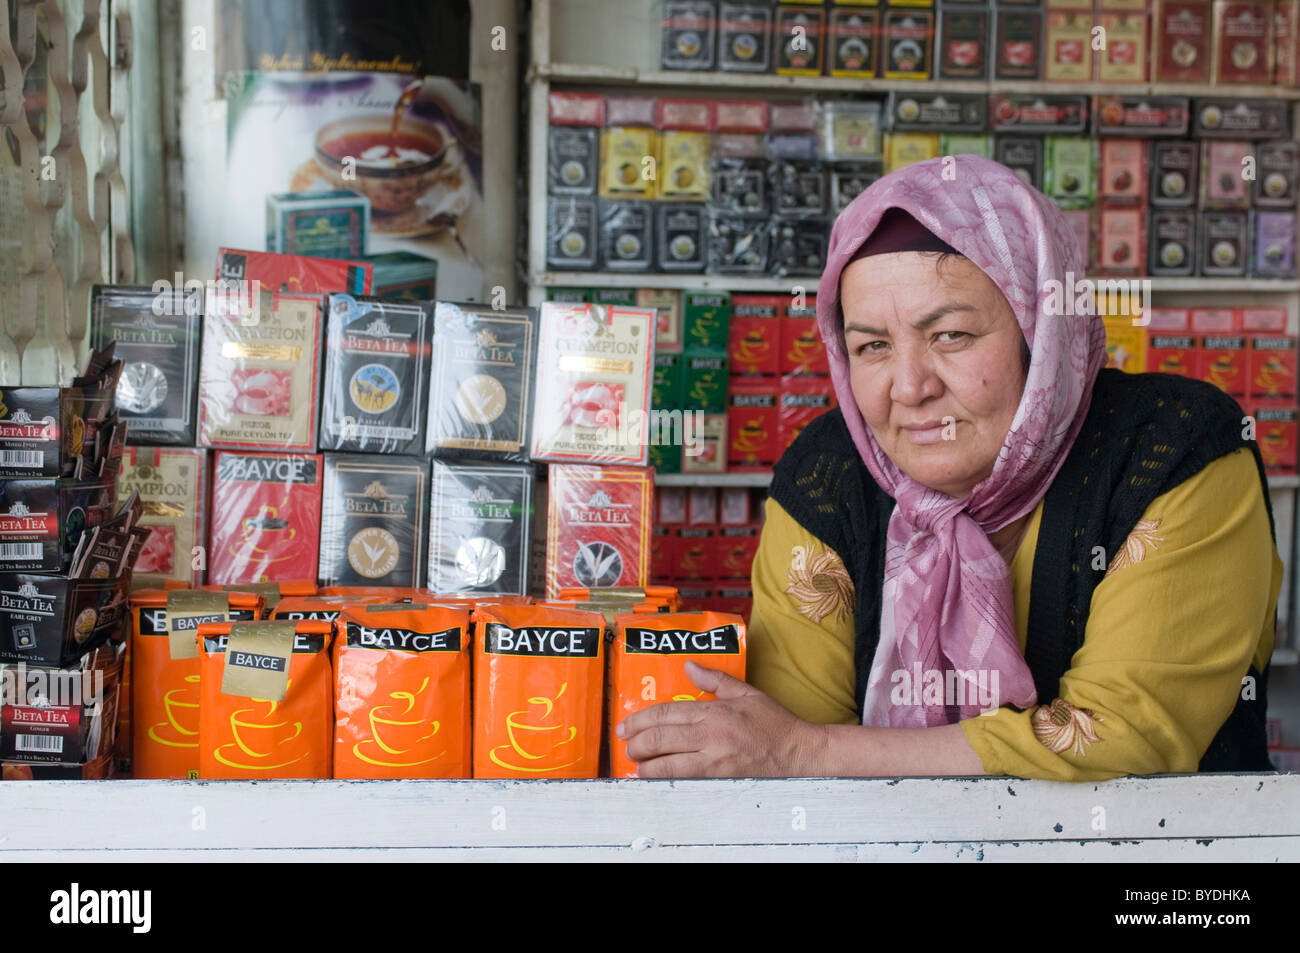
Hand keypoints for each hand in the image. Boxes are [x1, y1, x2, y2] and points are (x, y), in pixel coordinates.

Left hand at [615, 660, 826, 778]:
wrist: (800, 754)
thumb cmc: (775, 724)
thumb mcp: (746, 694)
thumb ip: (713, 681)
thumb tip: (688, 666)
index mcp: (714, 712)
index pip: (665, 713)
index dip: (639, 720)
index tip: (625, 727)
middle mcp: (710, 736)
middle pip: (659, 738)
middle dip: (635, 744)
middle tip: (626, 747)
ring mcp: (714, 762)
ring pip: (666, 765)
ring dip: (645, 767)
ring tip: (636, 767)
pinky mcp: (720, 782)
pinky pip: (684, 782)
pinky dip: (665, 782)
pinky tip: (656, 782)